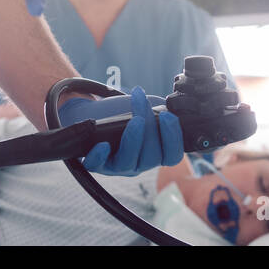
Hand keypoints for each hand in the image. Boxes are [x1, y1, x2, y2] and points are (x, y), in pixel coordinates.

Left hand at [59, 87, 183, 175]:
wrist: (97, 114)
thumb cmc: (126, 112)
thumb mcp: (148, 110)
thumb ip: (162, 111)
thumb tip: (172, 107)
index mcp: (156, 153)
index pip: (172, 156)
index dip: (173, 138)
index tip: (167, 114)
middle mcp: (139, 163)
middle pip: (151, 157)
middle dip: (150, 126)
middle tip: (144, 102)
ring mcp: (117, 166)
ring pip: (128, 162)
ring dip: (133, 139)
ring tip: (135, 119)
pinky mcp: (96, 163)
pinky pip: (97, 165)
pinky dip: (100, 156)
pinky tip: (103, 144)